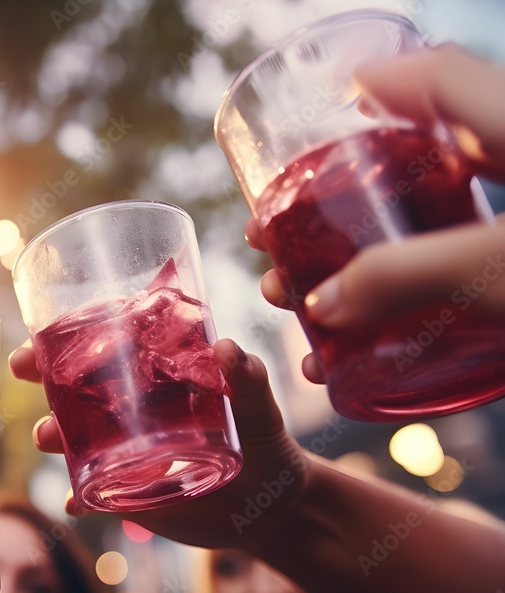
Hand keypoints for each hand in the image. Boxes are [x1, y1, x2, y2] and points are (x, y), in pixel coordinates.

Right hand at [9, 339, 309, 548]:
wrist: (270, 509)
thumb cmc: (266, 445)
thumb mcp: (259, 410)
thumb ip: (248, 380)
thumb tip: (226, 349)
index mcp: (160, 373)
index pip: (111, 339)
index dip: (75, 330)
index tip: (49, 327)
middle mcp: (133, 406)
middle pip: (76, 382)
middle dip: (43, 372)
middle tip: (21, 367)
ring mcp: (124, 449)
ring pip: (74, 435)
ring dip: (52, 433)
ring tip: (47, 438)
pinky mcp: (124, 491)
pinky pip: (89, 492)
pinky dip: (79, 498)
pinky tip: (74, 502)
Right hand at [250, 45, 504, 383]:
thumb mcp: (488, 267)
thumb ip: (399, 276)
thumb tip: (321, 304)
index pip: (440, 75)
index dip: (381, 78)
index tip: (325, 105)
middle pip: (407, 168)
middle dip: (325, 204)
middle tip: (271, 236)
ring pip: (419, 236)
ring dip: (349, 266)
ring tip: (297, 302)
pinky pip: (450, 285)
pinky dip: (400, 314)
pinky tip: (358, 355)